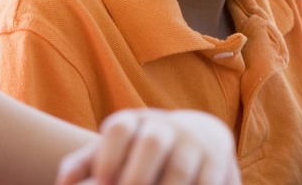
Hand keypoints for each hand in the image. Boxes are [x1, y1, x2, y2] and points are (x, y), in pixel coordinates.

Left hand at [55, 109, 240, 184]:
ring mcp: (193, 143)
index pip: (120, 127)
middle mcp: (165, 128)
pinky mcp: (217, 161)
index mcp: (135, 122)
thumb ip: (84, 164)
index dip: (108, 153)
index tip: (102, 182)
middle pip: (151, 143)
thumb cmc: (141, 152)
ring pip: (179, 168)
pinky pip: (206, 181)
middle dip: (137, 175)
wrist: (199, 136)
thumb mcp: (114, 150)